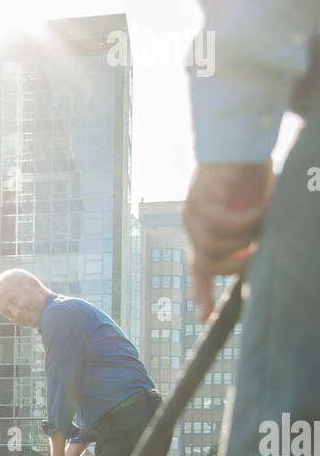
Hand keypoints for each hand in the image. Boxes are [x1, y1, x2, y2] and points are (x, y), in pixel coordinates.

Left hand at [183, 160, 273, 319]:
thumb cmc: (254, 175)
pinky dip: (243, 223)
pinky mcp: (200, 198)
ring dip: (241, 241)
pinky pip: (220, 225)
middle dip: (233, 265)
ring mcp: (193, 213)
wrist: (245, 138)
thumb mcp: (256, 216)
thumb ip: (252, 239)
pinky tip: (261, 212)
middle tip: (259, 252)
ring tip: (263, 223)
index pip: (199, 269)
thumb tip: (260, 262)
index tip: (205, 317)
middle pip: (204, 264)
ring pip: (211, 247)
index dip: (201, 293)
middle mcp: (194, 225)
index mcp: (204, 233)